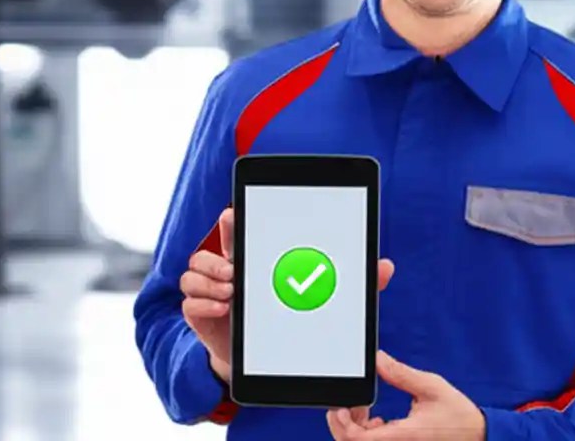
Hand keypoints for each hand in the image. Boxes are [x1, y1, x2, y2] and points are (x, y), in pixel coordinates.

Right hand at [181, 208, 395, 383]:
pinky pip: (189, 303)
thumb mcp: (327, 300)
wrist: (269, 361)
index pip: (239, 232)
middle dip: (217, 248)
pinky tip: (223, 308)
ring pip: (194, 271)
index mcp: (255, 260)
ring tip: (232, 290)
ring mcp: (212, 293)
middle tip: (234, 264)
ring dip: (209, 277)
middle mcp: (229, 273)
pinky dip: (203, 302)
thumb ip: (354, 284)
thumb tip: (385, 265)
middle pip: (210, 247)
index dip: (232, 221)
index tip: (233, 212)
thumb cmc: (295, 321)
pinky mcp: (201, 316)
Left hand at [326, 351, 484, 440]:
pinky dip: (366, 434)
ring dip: (355, 428)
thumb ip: (400, 373)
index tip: (341, 406)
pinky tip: (377, 420)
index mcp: (403, 436)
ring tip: (366, 409)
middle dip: (343, 423)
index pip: (358, 439)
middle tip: (351, 403)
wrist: (478, 436)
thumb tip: (377, 359)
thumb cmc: (458, 416)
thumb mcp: (430, 387)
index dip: (342, 424)